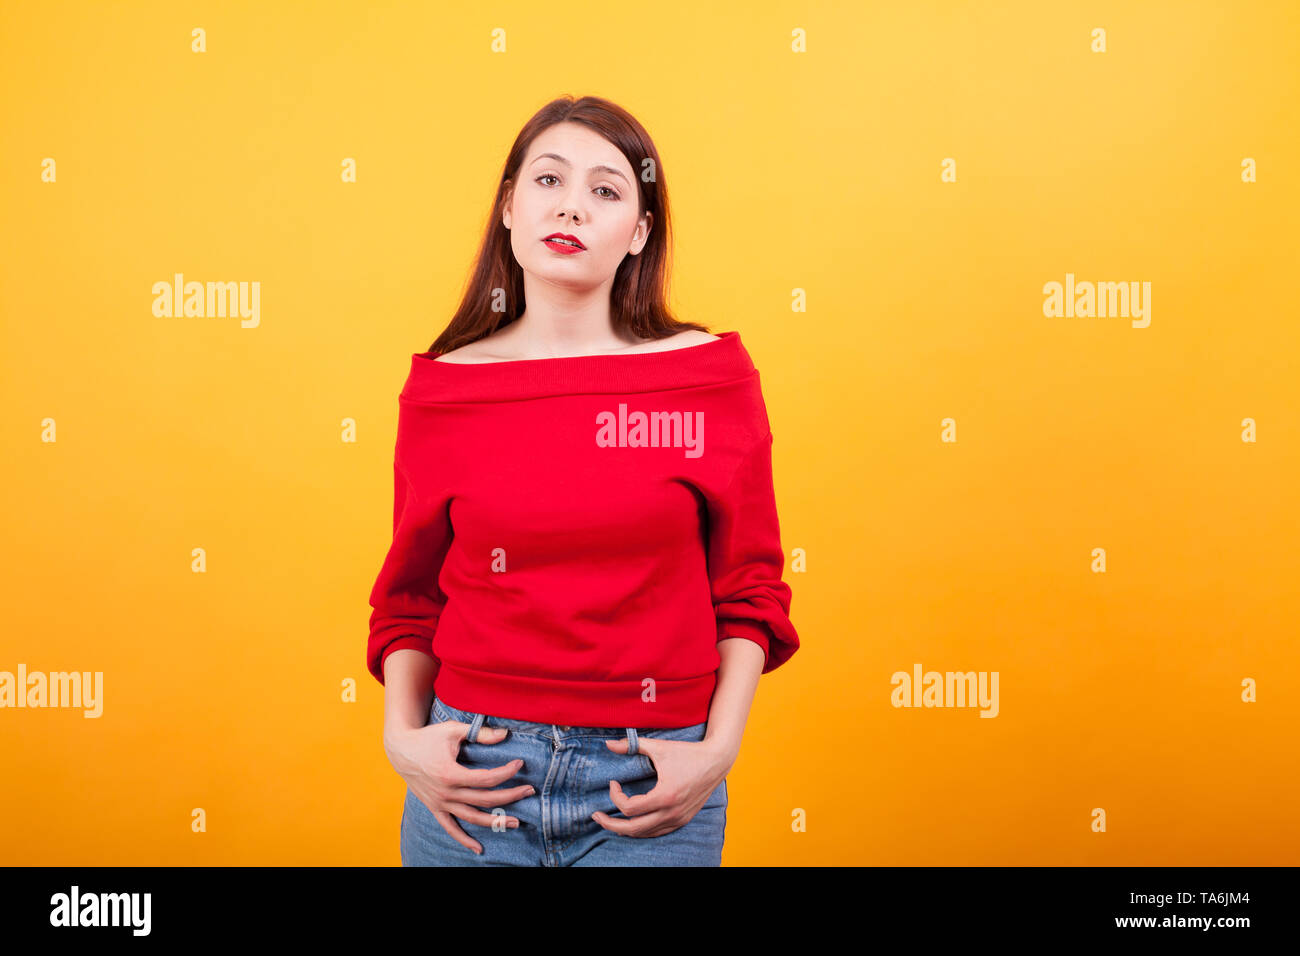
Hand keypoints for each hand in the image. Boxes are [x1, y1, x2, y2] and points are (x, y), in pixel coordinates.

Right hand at [385, 718, 534, 854]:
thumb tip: (506, 734)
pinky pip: (450, 828)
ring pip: (472, 817)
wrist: (400, 750)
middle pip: (484, 799)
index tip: (520, 763)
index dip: (506, 772)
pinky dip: (463, 840)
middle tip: (529, 791)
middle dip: (510, 796)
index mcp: (450, 774)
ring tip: (516, 822)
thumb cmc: (428, 737)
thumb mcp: (453, 730)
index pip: (487, 779)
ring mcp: (440, 803)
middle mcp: (446, 793)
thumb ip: (480, 733)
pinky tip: (478, 849)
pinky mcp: (435, 808)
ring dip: (495, 821)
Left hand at [591, 735, 731, 836]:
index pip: (629, 807)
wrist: (716, 761)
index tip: (613, 782)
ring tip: (610, 821)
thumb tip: (607, 744)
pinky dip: (641, 830)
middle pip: (633, 829)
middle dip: (611, 824)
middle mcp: (671, 812)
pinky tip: (632, 822)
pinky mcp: (682, 819)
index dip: (615, 796)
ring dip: (625, 829)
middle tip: (595, 816)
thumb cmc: (687, 752)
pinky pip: (657, 832)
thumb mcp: (659, 747)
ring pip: (645, 834)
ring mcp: (678, 818)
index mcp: (664, 796)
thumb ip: (632, 745)